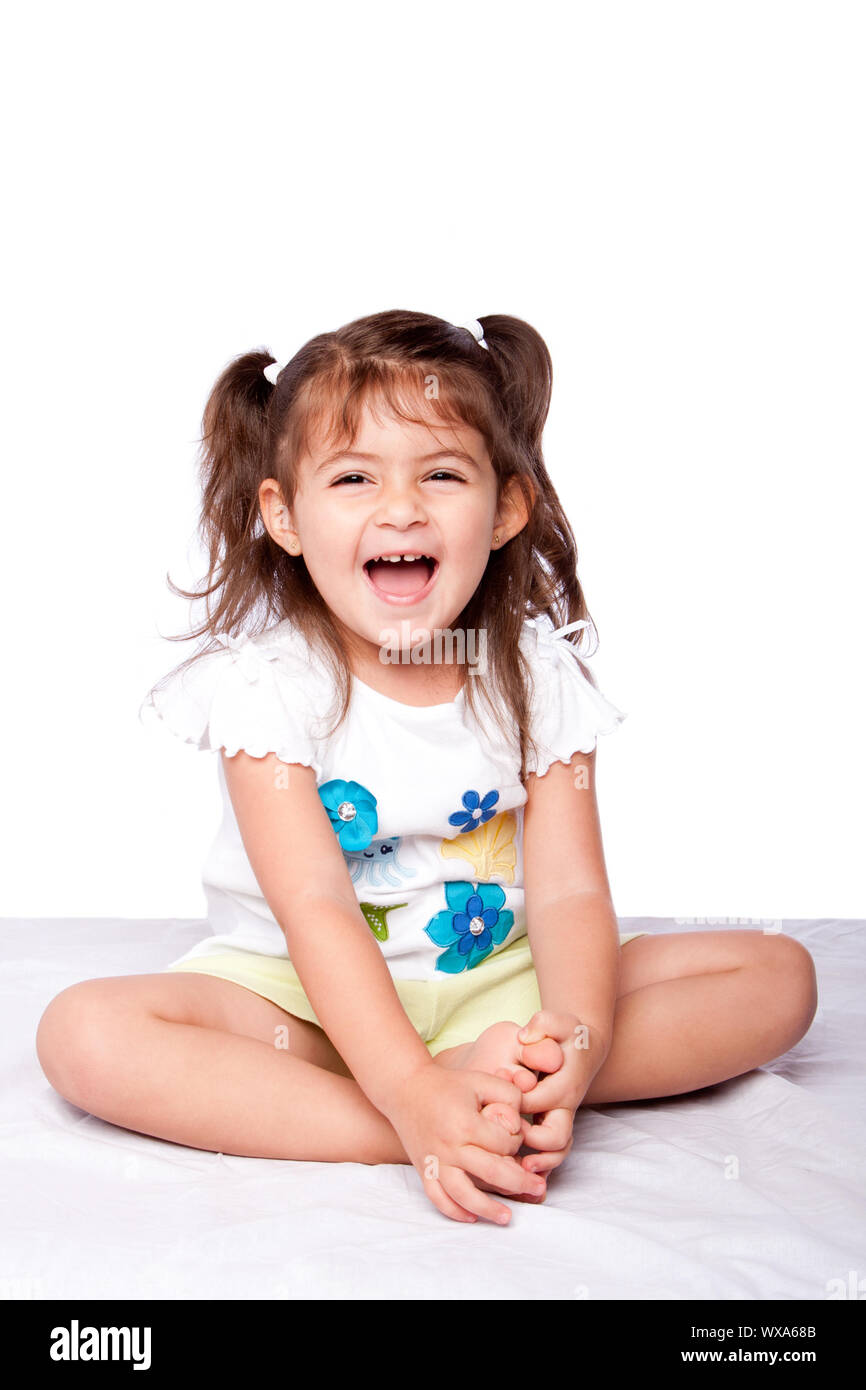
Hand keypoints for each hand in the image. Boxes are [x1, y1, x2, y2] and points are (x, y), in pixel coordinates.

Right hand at [383, 1063, 547, 1223]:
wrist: (406, 1088)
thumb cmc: (448, 1084)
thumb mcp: (481, 1080)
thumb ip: (508, 1095)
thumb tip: (521, 1122)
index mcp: (465, 1124)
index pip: (502, 1144)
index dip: (517, 1142)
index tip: (517, 1135)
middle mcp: (449, 1147)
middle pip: (490, 1173)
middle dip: (520, 1182)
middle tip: (539, 1187)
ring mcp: (434, 1161)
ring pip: (462, 1194)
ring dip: (487, 1209)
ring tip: (507, 1217)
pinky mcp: (423, 1169)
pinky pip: (438, 1198)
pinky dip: (454, 1211)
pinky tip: (472, 1217)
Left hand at [515, 1010, 602, 1177]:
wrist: (584, 1046)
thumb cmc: (568, 1034)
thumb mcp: (559, 1021)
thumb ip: (544, 1024)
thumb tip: (525, 1037)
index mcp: (564, 1084)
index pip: (536, 1101)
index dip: (513, 1102)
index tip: (494, 1101)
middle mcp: (566, 1107)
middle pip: (555, 1137)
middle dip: (529, 1142)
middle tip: (505, 1142)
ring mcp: (563, 1119)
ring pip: (557, 1152)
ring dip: (540, 1162)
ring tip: (519, 1168)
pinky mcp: (557, 1125)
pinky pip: (554, 1154)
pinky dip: (542, 1165)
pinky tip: (522, 1170)